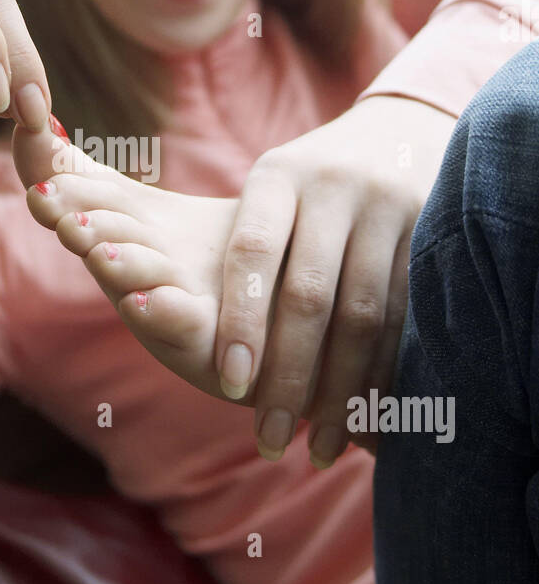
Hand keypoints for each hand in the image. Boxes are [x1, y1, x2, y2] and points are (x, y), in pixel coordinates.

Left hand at [214, 95, 456, 466]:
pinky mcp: (430, 235)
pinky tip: (369, 420)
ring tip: (320, 448)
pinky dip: (386, 374)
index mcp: (278, 176)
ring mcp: (387, 210)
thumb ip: (231, 250)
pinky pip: (406, 318)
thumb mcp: (271, 191)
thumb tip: (154, 314)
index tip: (231, 385)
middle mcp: (333, 187)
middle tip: (269, 437)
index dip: (241, 321)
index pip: (250, 252)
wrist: (400, 135)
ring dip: (341, 391)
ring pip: (363, 315)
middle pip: (308, 294)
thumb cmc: (310, 185)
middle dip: (287, 375)